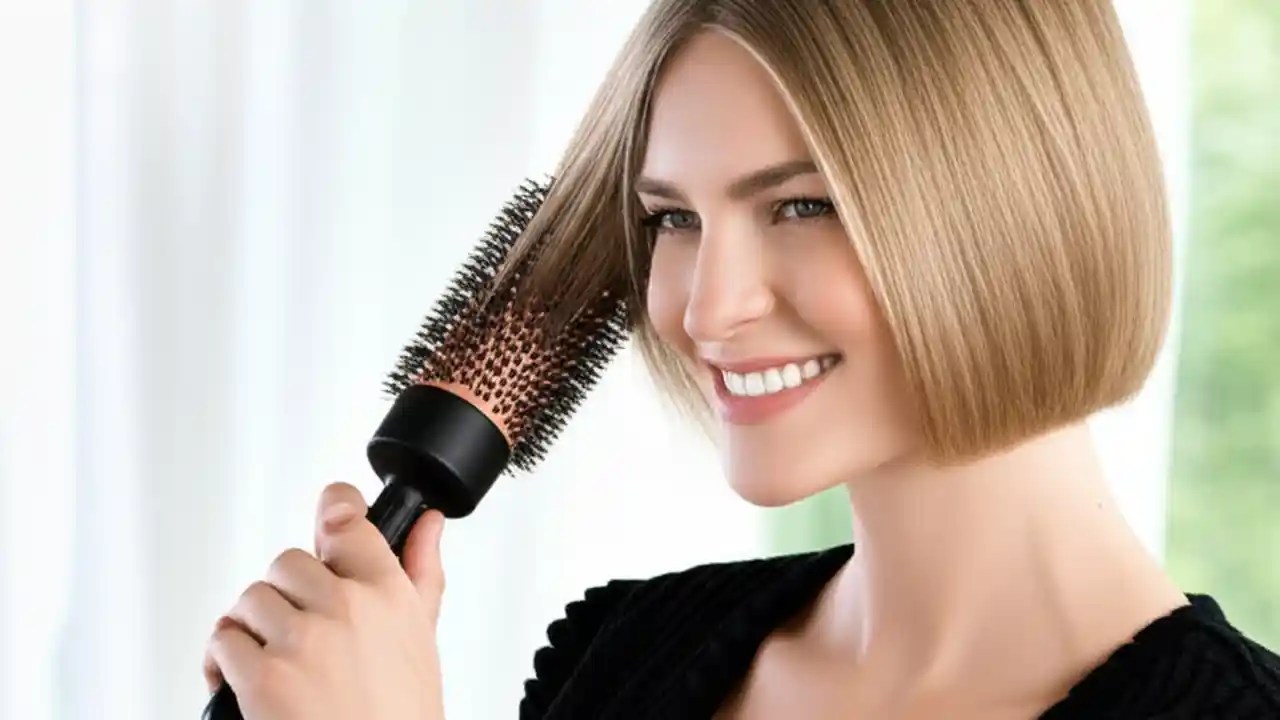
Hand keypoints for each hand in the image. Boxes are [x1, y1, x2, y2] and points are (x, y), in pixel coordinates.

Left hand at [203, 482, 447, 719]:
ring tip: (275, 662)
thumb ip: (421, 571)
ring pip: (250, 600)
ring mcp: (301, 640)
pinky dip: (224, 663)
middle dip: (288, 597)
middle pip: (287, 562)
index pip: (346, 521)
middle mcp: (346, 608)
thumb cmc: (398, 714)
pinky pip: (223, 640)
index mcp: (388, 593)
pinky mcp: (261, 677)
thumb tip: (428, 521)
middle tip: (304, 635)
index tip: (329, 520)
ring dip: (253, 629)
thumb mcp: (420, 640)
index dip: (332, 513)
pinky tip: (246, 684)